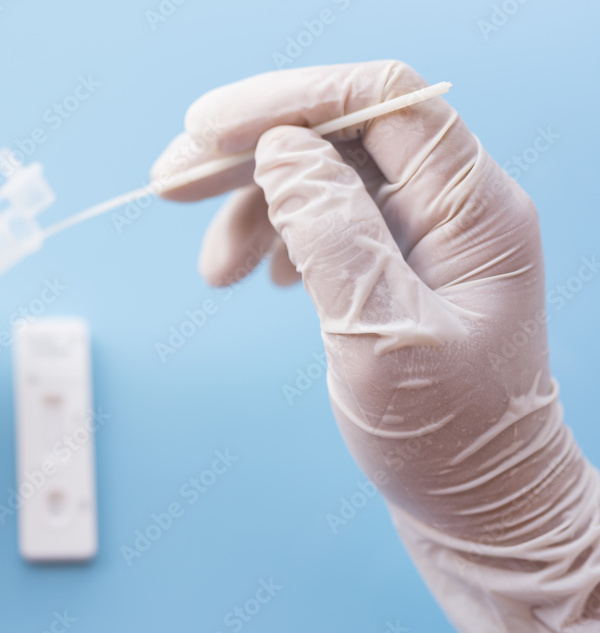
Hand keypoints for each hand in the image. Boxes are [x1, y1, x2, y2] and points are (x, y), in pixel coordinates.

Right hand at [151, 61, 599, 632]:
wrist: (480, 512)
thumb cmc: (449, 441)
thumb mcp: (382, 337)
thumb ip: (332, 233)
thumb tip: (279, 150)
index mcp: (472, 208)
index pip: (379, 100)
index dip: (286, 100)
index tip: (206, 129)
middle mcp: (451, 208)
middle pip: (339, 133)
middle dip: (250, 149)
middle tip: (171, 182)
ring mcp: (422, 237)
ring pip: (322, 178)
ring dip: (253, 206)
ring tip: (213, 268)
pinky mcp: (394, 268)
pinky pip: (325, 222)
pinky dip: (275, 239)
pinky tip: (255, 275)